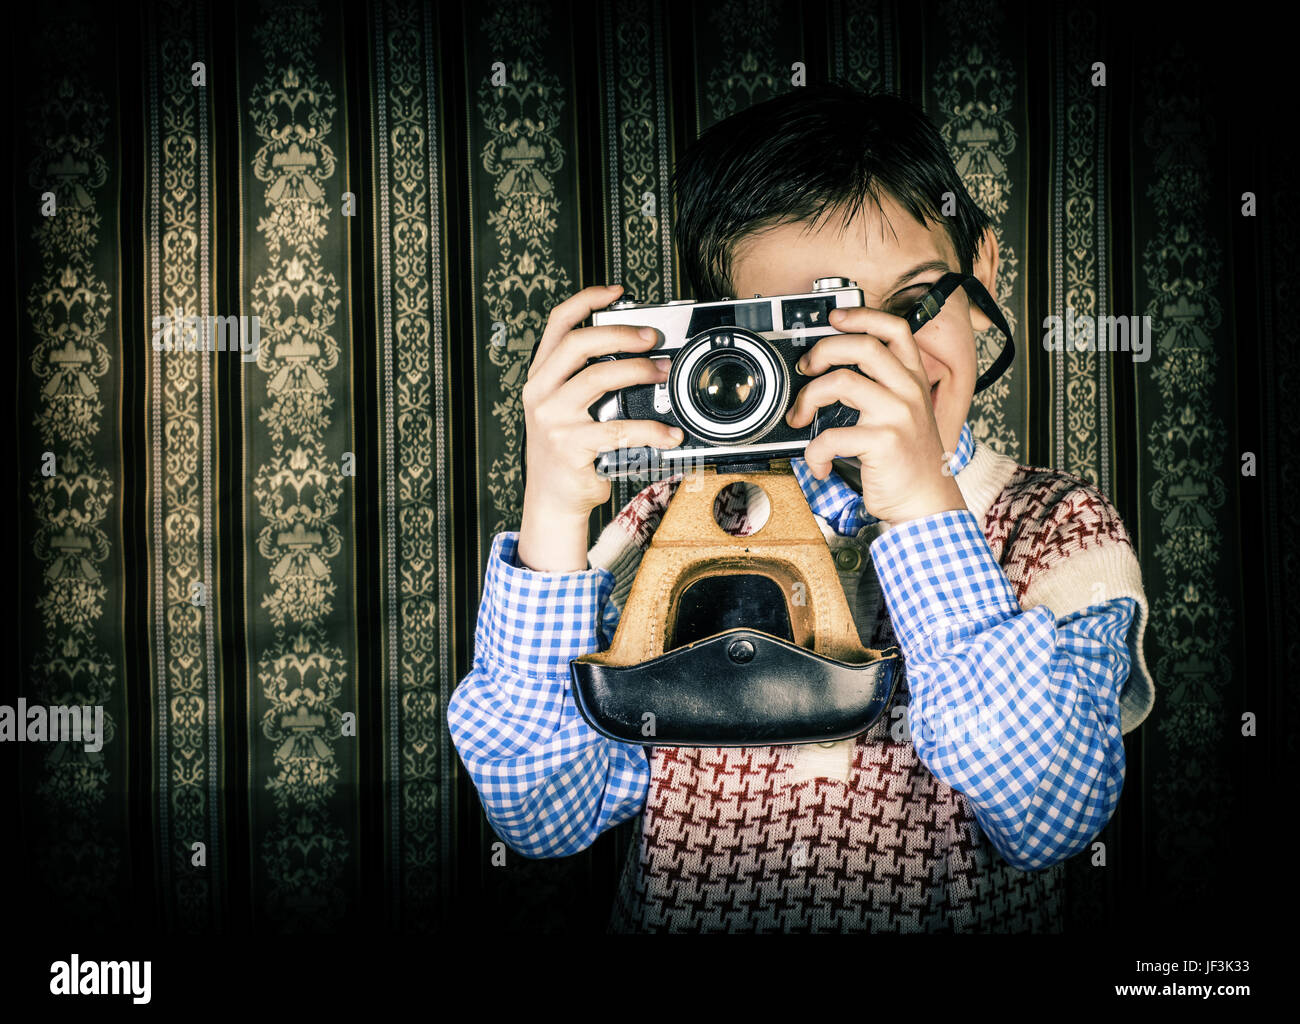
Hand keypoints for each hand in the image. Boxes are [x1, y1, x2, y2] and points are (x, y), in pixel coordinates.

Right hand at [517, 284, 683, 570]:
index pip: (558, 324)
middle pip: (579, 344)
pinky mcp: (571, 447)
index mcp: (540, 377)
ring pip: (598, 379)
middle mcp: (540, 393)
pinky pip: (618, 429)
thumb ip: (585, 379)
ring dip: (639, 371)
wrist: (553, 499)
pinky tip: (669, 433)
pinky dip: (650, 430)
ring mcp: (553, 420)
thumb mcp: (564, 408)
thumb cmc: (567, 451)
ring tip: (664, 374)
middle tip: (653, 338)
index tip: (617, 292)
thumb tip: (637, 351)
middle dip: (621, 334)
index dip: (587, 300)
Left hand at [784, 305, 964, 525]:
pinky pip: (830, 436)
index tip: (834, 318)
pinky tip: (818, 464)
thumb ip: (880, 391)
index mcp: (913, 381)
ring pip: (841, 382)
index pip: (895, 330)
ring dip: (808, 398)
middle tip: (806, 368)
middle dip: (824, 350)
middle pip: (863, 346)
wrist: (927, 503)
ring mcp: (898, 416)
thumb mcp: (904, 416)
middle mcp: (908, 393)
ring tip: (800, 417)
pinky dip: (814, 453)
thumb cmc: (908, 463)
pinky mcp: (883, 443)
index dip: (863, 316)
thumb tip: (832, 375)